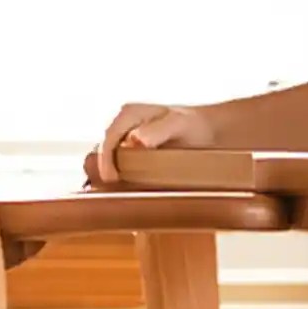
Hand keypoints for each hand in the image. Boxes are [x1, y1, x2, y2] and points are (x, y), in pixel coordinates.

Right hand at [89, 103, 215, 184]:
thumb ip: (157, 131)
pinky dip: (118, 180)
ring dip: (109, 177)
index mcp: (128, 114)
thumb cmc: (193, 126)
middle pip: (102, 152)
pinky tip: (126, 192)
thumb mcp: (179, 125)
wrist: (206, 131)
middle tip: (115, 190)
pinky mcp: (128, 155)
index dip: (106, 160)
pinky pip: (115, 168)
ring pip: (105, 162)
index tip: (112, 179)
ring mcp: (123, 141)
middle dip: (104, 170)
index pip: (108, 139)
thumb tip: (135, 140)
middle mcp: (121, 126)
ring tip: (119, 193)